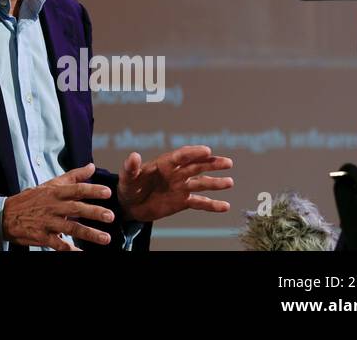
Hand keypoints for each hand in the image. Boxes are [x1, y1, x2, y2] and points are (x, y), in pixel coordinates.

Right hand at [1, 163, 115, 250]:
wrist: (7, 215)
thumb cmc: (32, 198)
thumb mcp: (51, 184)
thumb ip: (73, 176)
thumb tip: (91, 166)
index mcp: (55, 192)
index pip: (76, 189)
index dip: (92, 190)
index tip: (107, 192)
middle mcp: (52, 206)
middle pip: (76, 208)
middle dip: (94, 211)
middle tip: (110, 216)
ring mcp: (48, 222)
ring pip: (71, 227)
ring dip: (89, 233)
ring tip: (106, 238)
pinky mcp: (43, 236)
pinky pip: (59, 244)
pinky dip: (71, 250)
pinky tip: (81, 253)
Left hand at [118, 146, 233, 223]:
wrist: (130, 206)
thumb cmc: (128, 188)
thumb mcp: (127, 178)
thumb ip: (131, 167)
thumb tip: (134, 156)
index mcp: (164, 164)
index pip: (181, 156)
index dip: (194, 152)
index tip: (207, 150)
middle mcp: (176, 174)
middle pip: (197, 166)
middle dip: (212, 164)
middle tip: (228, 162)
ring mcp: (181, 187)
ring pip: (202, 183)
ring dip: (216, 183)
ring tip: (230, 182)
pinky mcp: (183, 202)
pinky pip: (200, 203)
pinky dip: (212, 205)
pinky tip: (225, 206)